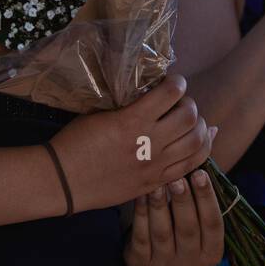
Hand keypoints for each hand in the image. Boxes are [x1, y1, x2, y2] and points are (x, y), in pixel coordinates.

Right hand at [49, 74, 215, 212]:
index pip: (171, 93)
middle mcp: (149, 143)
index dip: (178, 83)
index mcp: (133, 120)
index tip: (174, 82)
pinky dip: (201, 151)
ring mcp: (155, 166)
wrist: (64, 180)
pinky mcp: (155, 183)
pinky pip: (190, 167)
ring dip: (199, 127)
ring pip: (196, 143)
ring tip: (191, 123)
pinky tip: (201, 141)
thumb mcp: (100, 113)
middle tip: (181, 103)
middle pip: (190, 117)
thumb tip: (150, 94)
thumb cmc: (75, 142)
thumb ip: (128, 105)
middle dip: (190, 104)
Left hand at [123, 169, 224, 265]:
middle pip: (188, 229)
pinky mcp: (142, 263)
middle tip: (178, 178)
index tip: (201, 173)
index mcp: (211, 253)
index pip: (213, 224)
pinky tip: (141, 194)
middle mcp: (190, 265)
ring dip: (160, 205)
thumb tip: (200, 159)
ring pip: (163, 232)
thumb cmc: (180, 228)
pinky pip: (141, 235)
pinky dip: (141, 213)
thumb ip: (202, 201)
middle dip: (183, 201)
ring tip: (159, 183)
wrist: (152, 256)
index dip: (207, 199)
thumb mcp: (197, 222)